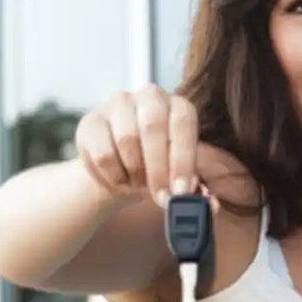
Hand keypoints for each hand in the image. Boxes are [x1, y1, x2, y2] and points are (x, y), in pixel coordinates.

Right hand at [76, 85, 223, 210]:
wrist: (117, 170)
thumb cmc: (155, 169)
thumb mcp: (177, 178)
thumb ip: (195, 190)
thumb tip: (211, 205)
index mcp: (178, 105)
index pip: (183, 122)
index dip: (182, 158)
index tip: (180, 190)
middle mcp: (150, 96)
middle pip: (153, 126)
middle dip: (158, 168)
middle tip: (160, 197)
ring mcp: (118, 104)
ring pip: (126, 139)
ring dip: (134, 172)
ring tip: (138, 183)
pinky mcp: (91, 121)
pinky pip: (102, 152)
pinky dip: (113, 175)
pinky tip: (118, 178)